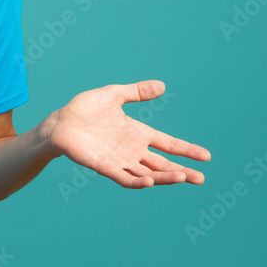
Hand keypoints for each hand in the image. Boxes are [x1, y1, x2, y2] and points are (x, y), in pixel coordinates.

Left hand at [40, 80, 210, 188]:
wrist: (60, 122)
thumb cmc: (84, 109)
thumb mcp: (113, 95)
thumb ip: (136, 92)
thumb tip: (162, 85)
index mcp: (137, 133)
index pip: (168, 143)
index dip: (186, 150)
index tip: (206, 156)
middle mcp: (132, 149)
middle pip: (162, 164)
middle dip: (182, 171)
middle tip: (201, 179)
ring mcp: (120, 160)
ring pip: (148, 173)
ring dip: (165, 177)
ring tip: (184, 178)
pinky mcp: (105, 166)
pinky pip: (125, 177)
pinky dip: (138, 181)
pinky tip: (151, 181)